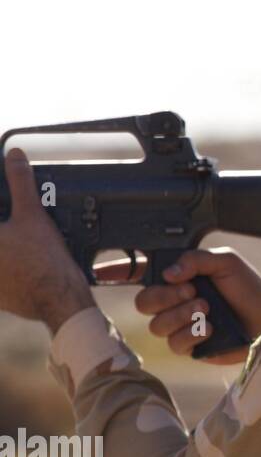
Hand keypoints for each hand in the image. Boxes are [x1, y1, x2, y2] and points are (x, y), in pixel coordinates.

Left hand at [0, 149, 94, 332]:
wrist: (59, 301)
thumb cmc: (44, 259)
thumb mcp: (33, 214)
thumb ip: (19, 183)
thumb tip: (14, 155)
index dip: (5, 206)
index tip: (10, 211)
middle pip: (3, 226)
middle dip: (8, 221)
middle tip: (17, 221)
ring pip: (4, 253)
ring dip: (12, 243)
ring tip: (22, 240)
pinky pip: (3, 276)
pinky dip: (10, 266)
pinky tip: (22, 261)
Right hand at [97, 247, 260, 363]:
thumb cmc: (249, 289)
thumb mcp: (226, 262)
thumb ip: (196, 259)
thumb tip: (169, 273)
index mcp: (178, 277)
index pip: (140, 272)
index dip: (118, 272)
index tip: (99, 272)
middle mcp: (173, 301)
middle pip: (142, 301)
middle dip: (164, 296)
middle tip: (193, 291)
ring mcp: (179, 325)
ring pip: (156, 325)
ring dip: (181, 314)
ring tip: (206, 309)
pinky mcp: (189, 346)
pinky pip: (174, 343)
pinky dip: (192, 334)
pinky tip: (210, 328)